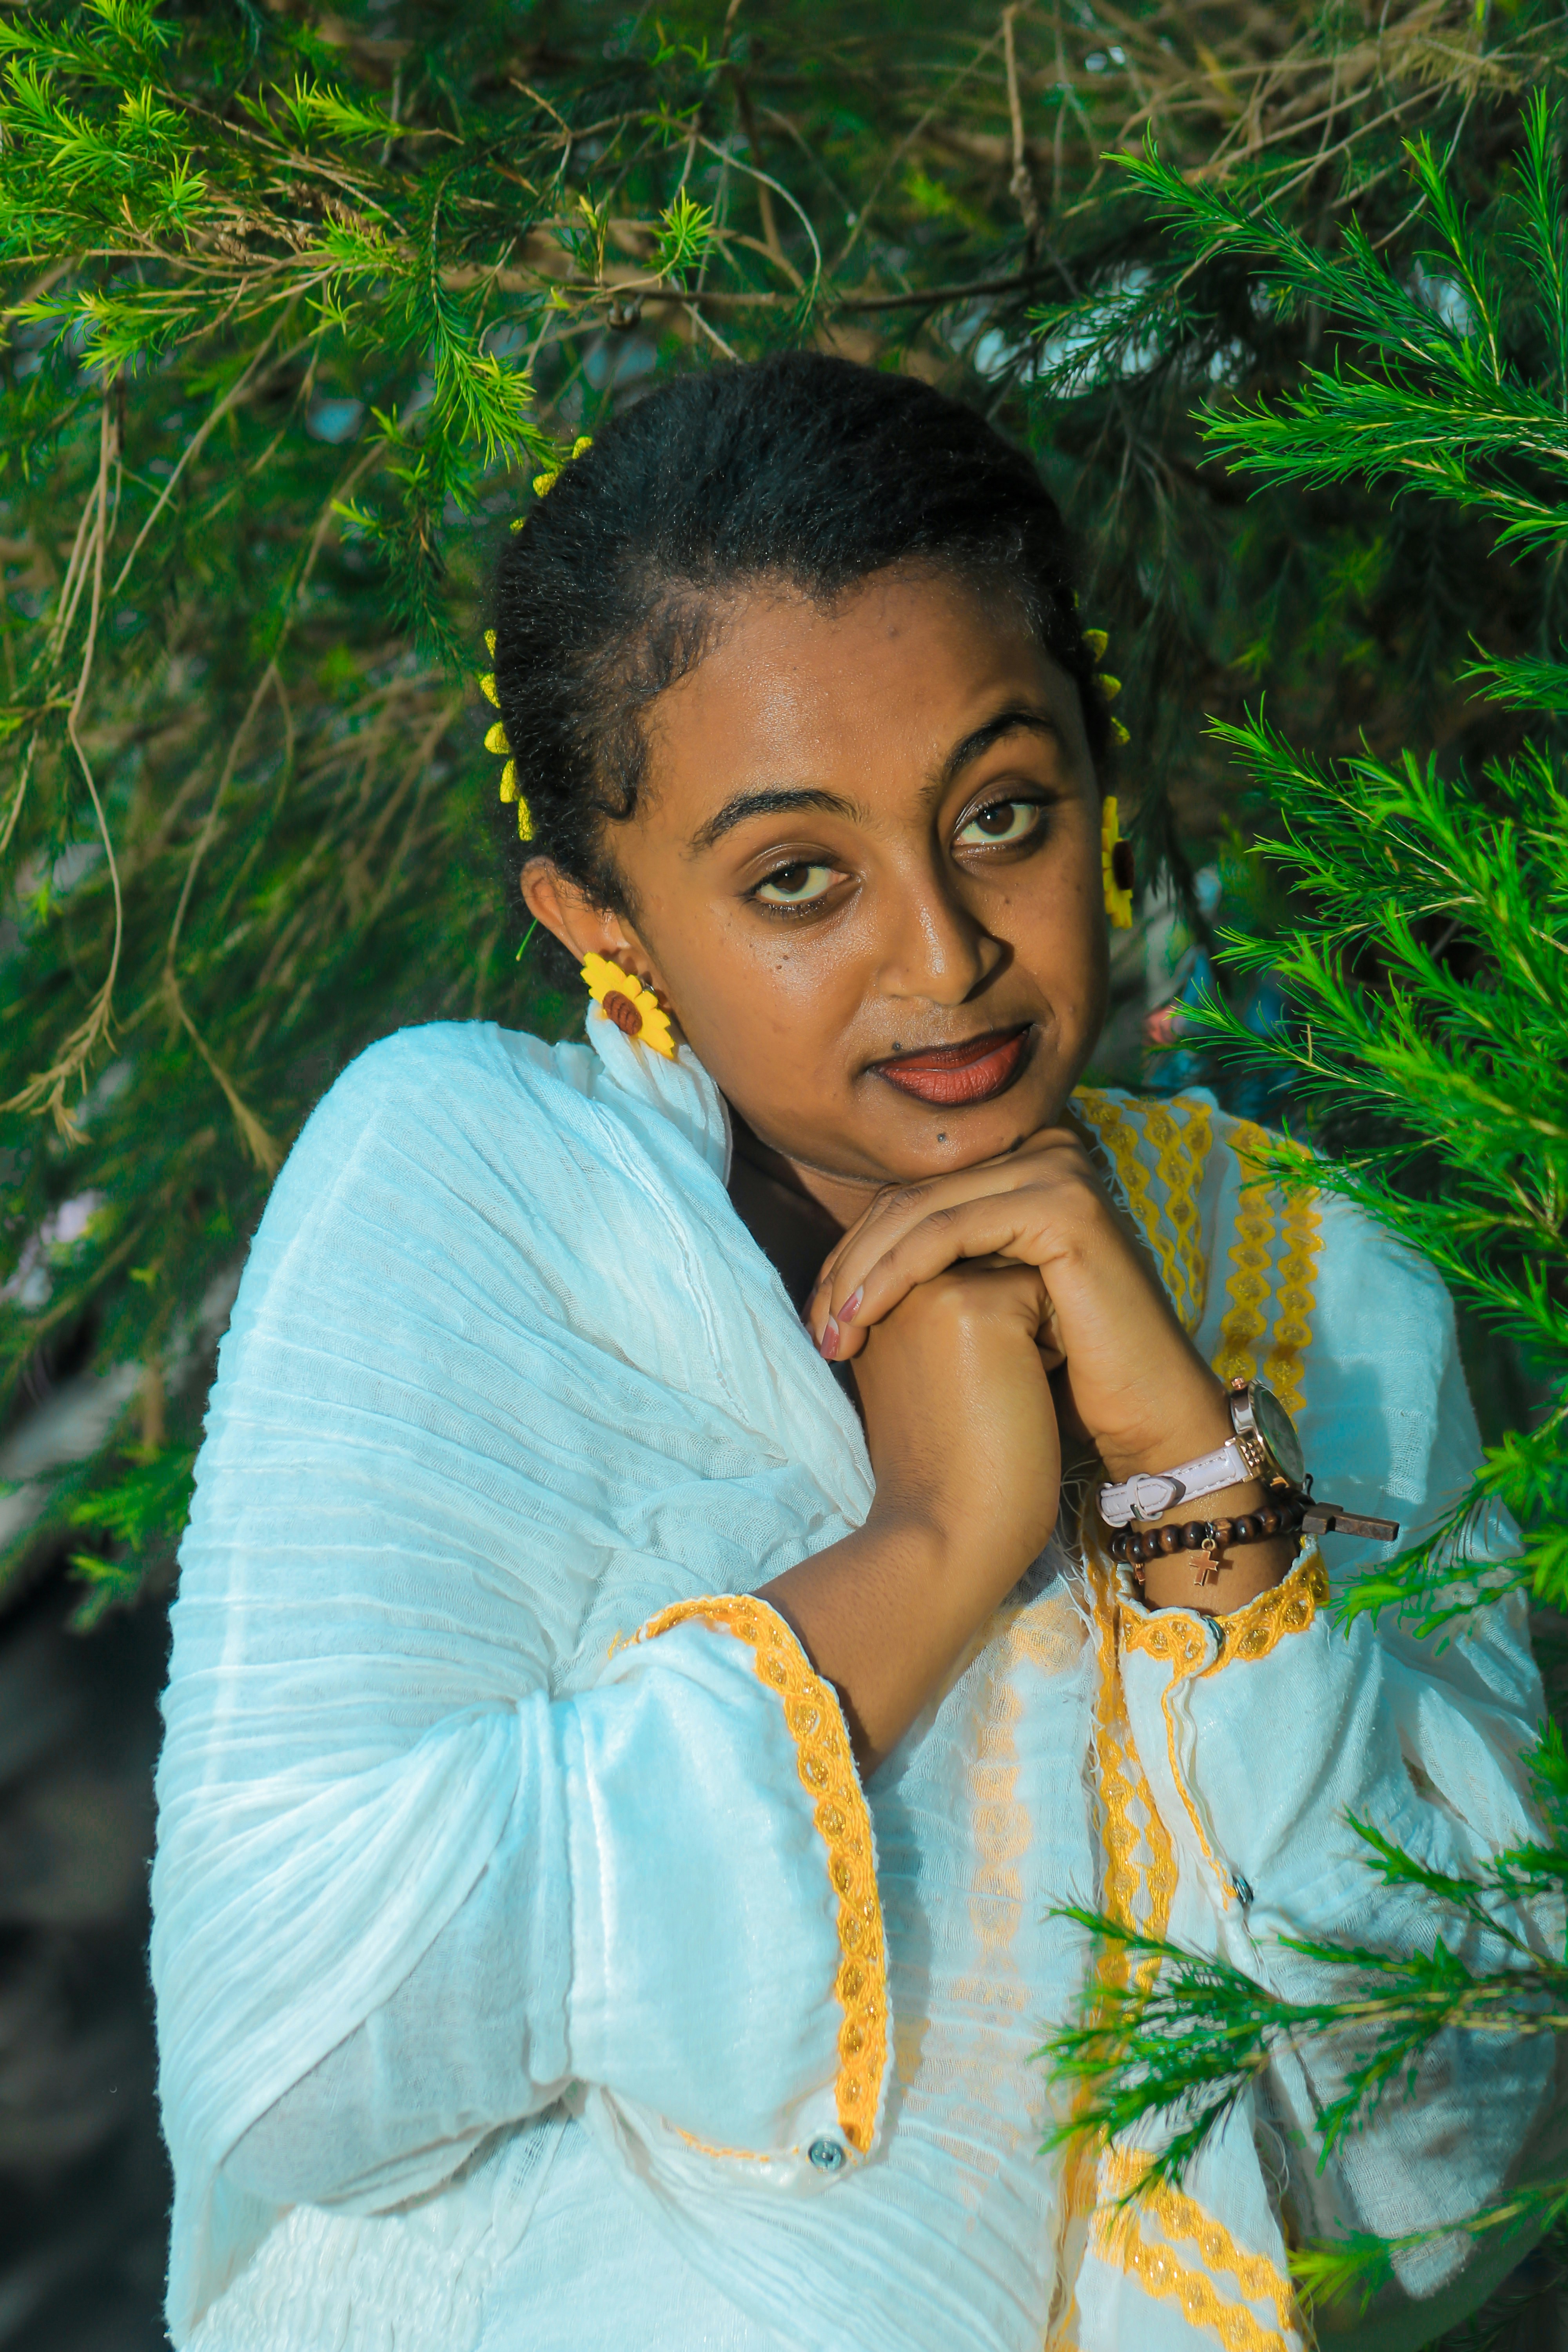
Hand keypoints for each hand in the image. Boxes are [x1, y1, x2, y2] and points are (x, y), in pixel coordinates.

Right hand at [761, 1260, 1060, 1766]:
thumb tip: (1009, 1284)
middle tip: (994, 1396)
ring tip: (1004, 1397)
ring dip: (1027, 1325)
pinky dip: (1050, 1341)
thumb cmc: (952, 1476)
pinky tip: (1028, 1397)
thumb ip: (945, 1328)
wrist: (948, 1535)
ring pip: (1012, 1268)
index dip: (984, 1322)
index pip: (948, 1270)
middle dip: (1006, 1313)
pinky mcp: (974, 1306)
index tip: (973, 1395)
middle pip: (980, 1261)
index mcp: (872, 1311)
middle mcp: (892, 1288)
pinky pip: (1039, 1290)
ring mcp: (927, 1289)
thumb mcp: (935, 1385)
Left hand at [809, 1126, 1229, 1479]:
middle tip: (815, 1329)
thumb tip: (840, 1260)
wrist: (1140, 1417)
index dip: (855, 1253)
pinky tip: (862, 1318)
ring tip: (832, 1334)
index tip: (817, 1317)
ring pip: (920, 1212)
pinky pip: (950, 1232)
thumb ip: (934, 1263)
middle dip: (850, 1265)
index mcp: (1024, 1161)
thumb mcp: (982, 1301)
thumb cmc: (1059, 1372)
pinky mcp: (1064, 1204)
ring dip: (861, 1274)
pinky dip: (895, 1275)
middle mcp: (1047, 1147)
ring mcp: (1060, 1168)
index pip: (913, 1194)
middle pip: (911, 1197)